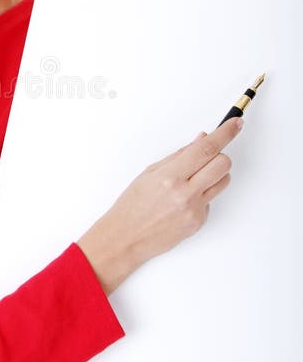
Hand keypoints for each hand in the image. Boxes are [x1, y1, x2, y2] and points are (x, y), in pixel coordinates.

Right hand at [76, 117, 243, 294]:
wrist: (126, 237)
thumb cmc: (132, 205)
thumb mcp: (150, 173)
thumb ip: (179, 156)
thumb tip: (201, 140)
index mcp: (170, 176)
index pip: (206, 149)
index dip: (225, 133)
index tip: (236, 124)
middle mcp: (185, 193)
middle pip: (223, 164)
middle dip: (219, 155)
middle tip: (205, 158)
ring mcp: (195, 209)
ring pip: (224, 181)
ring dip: (215, 174)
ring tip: (194, 180)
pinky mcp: (199, 222)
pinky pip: (212, 199)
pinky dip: (202, 195)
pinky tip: (183, 201)